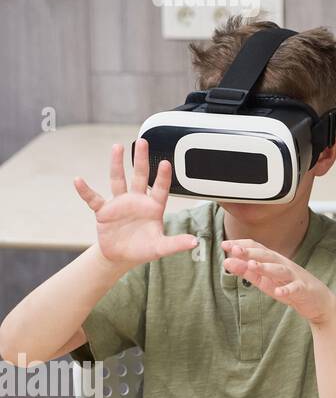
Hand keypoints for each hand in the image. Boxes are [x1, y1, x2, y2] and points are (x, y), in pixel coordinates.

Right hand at [73, 140, 197, 267]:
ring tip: (117, 147)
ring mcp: (120, 204)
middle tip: (143, 141)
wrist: (121, 256)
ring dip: (116, 164)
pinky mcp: (104, 211)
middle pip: (140, 176)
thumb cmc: (143, 248)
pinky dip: (85, 191)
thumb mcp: (160, 247)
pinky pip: (93, 198)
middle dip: (142, 159)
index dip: (163, 177)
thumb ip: (176, 243)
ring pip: (118, 180)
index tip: (166, 163)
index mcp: (153, 207)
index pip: (161, 189)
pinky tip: (78, 180)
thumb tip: (195, 242)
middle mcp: (137, 200)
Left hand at [221, 239, 335, 325]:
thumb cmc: (289, 288)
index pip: (257, 248)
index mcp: (274, 261)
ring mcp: (295, 277)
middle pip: (267, 256)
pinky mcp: (303, 290)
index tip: (225, 244)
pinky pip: (295, 289)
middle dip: (251, 252)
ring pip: (280, 270)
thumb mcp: (265, 281)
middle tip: (234, 249)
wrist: (319, 301)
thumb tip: (227, 261)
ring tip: (252, 265)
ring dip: (266, 267)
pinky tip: (278, 293)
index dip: (242, 245)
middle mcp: (284, 265)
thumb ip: (247, 272)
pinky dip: (287, 290)